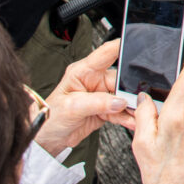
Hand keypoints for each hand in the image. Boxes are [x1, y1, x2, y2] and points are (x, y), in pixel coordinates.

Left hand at [34, 40, 135, 156]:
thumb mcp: (72, 107)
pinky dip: (127, 117)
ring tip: (134, 115)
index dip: (120, 46)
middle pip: (120, 79)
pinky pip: (121, 111)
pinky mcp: (105, 109)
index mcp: (83, 71)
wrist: (47, 140)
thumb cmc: (50, 118)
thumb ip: (97, 103)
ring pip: (123, 97)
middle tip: (135, 101)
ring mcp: (100, 95)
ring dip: (130, 107)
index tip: (136, 43)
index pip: (105, 53)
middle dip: (129, 90)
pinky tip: (130, 121)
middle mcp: (93, 80)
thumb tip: (119, 102)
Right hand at [131, 55, 183, 183]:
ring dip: (176, 105)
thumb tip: (144, 97)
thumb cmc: (161, 173)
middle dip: (174, 88)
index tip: (182, 54)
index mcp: (178, 114)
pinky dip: (180, 118)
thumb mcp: (141, 141)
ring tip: (160, 121)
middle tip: (159, 93)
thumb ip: (143, 113)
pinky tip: (168, 133)